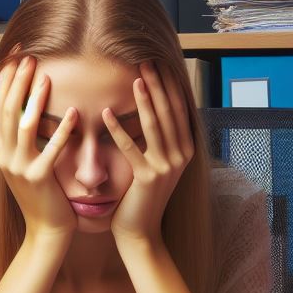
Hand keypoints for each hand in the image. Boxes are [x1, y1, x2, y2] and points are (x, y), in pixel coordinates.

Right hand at [0, 52, 78, 240]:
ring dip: (34, 98)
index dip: (5, 79)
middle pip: (7, 110)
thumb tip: (24, 103)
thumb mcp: (23, 161)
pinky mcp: (38, 178)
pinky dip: (61, 130)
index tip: (16, 56)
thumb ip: (20, 136)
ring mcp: (18, 168)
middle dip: (17, 81)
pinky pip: (50, 149)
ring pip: (23, 125)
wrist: (46, 229)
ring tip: (47, 77)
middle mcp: (3, 156)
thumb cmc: (41, 192)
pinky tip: (74, 113)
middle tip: (29, 58)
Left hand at [102, 60, 194, 246]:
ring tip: (135, 78)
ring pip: (155, 125)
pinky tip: (106, 112)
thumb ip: (159, 139)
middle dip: (158, 84)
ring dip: (145, 99)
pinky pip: (131, 147)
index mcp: (185, 149)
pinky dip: (118, 128)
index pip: (179, 109)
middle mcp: (181, 155)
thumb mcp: (158, 163)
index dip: (169, 85)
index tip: (159, 63)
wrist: (141, 232)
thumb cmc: (143, 196)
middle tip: (147, 60)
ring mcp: (167, 167)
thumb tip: (154, 108)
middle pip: (169, 112)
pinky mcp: (148, 177)